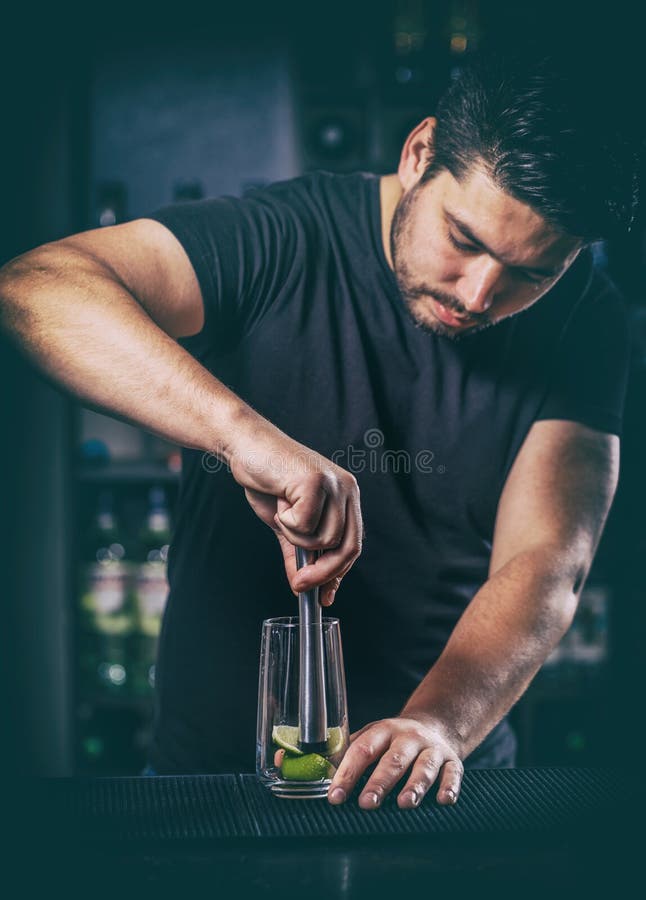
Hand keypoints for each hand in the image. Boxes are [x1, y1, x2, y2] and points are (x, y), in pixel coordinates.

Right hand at [228, 422, 362, 603]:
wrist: (246, 447)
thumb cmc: (267, 481)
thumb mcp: (286, 524)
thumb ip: (298, 554)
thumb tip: (302, 587)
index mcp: (346, 497)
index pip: (353, 545)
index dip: (338, 574)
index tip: (324, 597)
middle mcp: (347, 489)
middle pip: (347, 547)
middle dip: (322, 572)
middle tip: (299, 585)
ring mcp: (334, 483)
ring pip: (324, 539)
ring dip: (296, 537)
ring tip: (282, 513)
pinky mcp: (315, 481)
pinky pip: (304, 524)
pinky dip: (286, 522)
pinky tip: (280, 500)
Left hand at [327, 715, 462, 809]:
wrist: (436, 726)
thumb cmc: (394, 741)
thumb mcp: (371, 737)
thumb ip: (346, 753)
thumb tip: (305, 768)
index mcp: (383, 731)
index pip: (362, 750)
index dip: (348, 773)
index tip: (336, 797)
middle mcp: (408, 738)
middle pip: (394, 759)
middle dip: (380, 782)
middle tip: (368, 803)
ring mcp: (432, 749)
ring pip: (424, 766)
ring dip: (415, 785)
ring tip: (405, 804)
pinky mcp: (453, 761)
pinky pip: (453, 774)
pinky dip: (450, 787)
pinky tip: (444, 800)